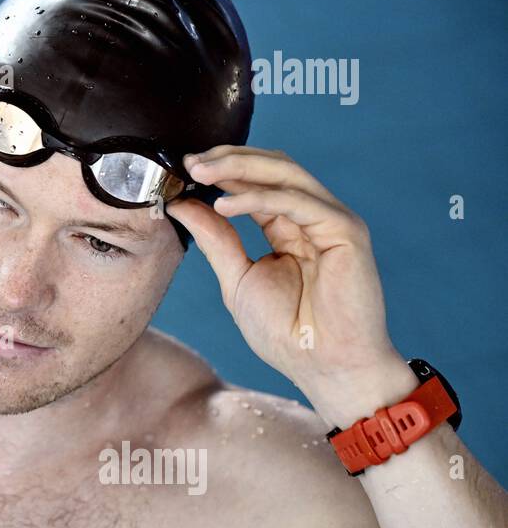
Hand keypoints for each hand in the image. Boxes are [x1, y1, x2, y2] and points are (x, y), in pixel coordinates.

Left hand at [164, 146, 407, 424]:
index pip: (256, 182)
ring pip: (285, 174)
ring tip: (200, 171)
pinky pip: (297, 202)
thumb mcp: (237, 278)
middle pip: (272, 168)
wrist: (324, 368)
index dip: (222, 170)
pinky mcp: (345, 231)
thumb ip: (215, 239)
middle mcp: (313, 217)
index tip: (183, 167)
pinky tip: (224, 205)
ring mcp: (331, 221)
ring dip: (239, 168)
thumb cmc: (286, 333)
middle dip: (228, 159)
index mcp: (289, 226)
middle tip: (189, 161)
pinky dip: (257, 198)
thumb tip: (182, 204)